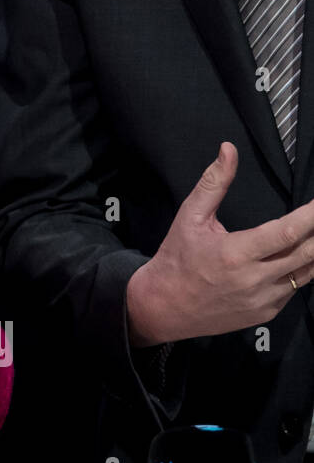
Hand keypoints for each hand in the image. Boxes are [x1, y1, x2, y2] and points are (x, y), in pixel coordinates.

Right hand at [126, 141, 313, 345]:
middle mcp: (254, 279)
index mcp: (235, 254)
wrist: (164, 306)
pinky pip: (294, 289)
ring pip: (307, 273)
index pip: (287, 232)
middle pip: (307, 253)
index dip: (311, 217)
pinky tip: (295, 258)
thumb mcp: (190, 217)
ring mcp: (263, 300)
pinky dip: (300, 271)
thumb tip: (229, 150)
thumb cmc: (177, 258)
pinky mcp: (265, 312)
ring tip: (313, 235)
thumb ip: (214, 183)